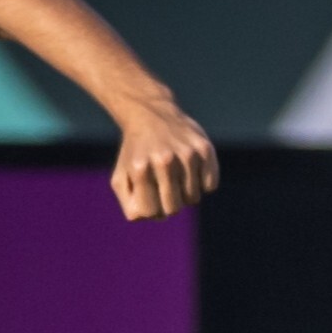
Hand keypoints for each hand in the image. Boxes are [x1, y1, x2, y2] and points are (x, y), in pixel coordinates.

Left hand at [110, 102, 217, 221]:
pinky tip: (190, 168)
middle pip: (174, 208)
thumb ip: (130, 206)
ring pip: (193, 198)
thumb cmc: (136, 154)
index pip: (152, 213)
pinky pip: (210, 185)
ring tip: (175, 175)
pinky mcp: (204, 148)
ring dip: (185, 193)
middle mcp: (164, 160)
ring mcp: (186, 153)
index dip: (152, 210)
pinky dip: (202, 182)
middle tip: (163, 188)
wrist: (151, 114)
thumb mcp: (121, 178)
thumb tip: (155, 218)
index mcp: (140, 168)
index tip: (150, 196)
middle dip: (168, 204)